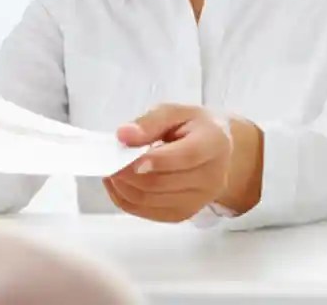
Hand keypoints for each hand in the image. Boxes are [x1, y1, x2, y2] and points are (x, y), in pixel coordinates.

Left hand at [103, 104, 233, 222]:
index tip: (128, 157)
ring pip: (151, 201)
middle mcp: (212, 178)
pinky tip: (119, 185)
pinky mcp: (184, 214)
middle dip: (128, 174)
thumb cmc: (194, 128)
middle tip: (109, 161)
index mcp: (213, 144)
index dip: (156, 160)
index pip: (186, 157)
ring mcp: (199, 200)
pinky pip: (149, 213)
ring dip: (123, 188)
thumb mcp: (176, 112)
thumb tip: (123, 135)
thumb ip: (150, 122)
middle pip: (162, 182)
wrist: (216, 152)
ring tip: (112, 170)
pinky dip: (127, 201)